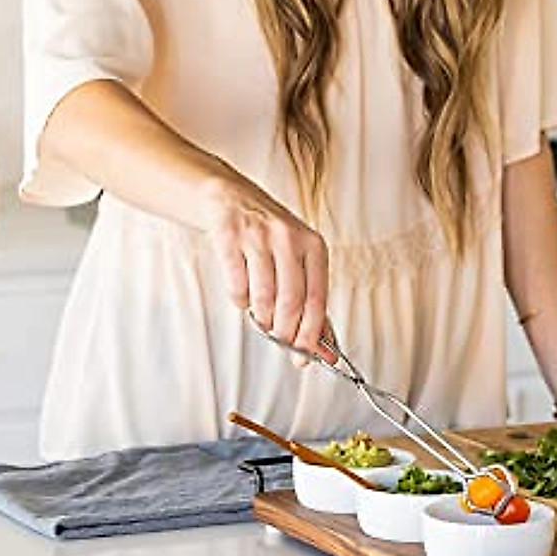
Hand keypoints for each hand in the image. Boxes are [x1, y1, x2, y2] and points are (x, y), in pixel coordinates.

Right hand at [201, 178, 331, 360]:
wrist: (232, 198)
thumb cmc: (271, 236)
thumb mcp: (299, 259)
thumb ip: (312, 303)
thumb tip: (326, 349)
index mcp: (314, 246)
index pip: (317, 299)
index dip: (311, 334)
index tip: (305, 356)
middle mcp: (289, 239)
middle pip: (292, 302)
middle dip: (285, 333)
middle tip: (280, 341)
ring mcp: (259, 237)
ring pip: (264, 298)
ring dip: (261, 319)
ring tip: (262, 316)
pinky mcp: (230, 239)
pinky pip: (237, 287)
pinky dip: (240, 301)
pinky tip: (244, 294)